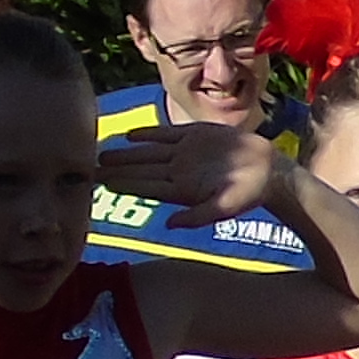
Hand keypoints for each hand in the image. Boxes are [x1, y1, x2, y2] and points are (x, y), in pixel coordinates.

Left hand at [94, 122, 278, 217]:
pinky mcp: (195, 136)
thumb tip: (170, 224)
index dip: (123, 184)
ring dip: (126, 153)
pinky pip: (166, 135)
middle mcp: (178, 172)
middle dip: (116, 169)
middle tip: (89, 167)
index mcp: (182, 191)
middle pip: (141, 170)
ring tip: (102, 153)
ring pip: (148, 153)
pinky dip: (148, 134)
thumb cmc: (250, 194)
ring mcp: (185, 154)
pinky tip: (130, 135)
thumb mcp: (227, 208)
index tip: (100, 182)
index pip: (146, 187)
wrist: (270, 171)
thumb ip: (198, 216)